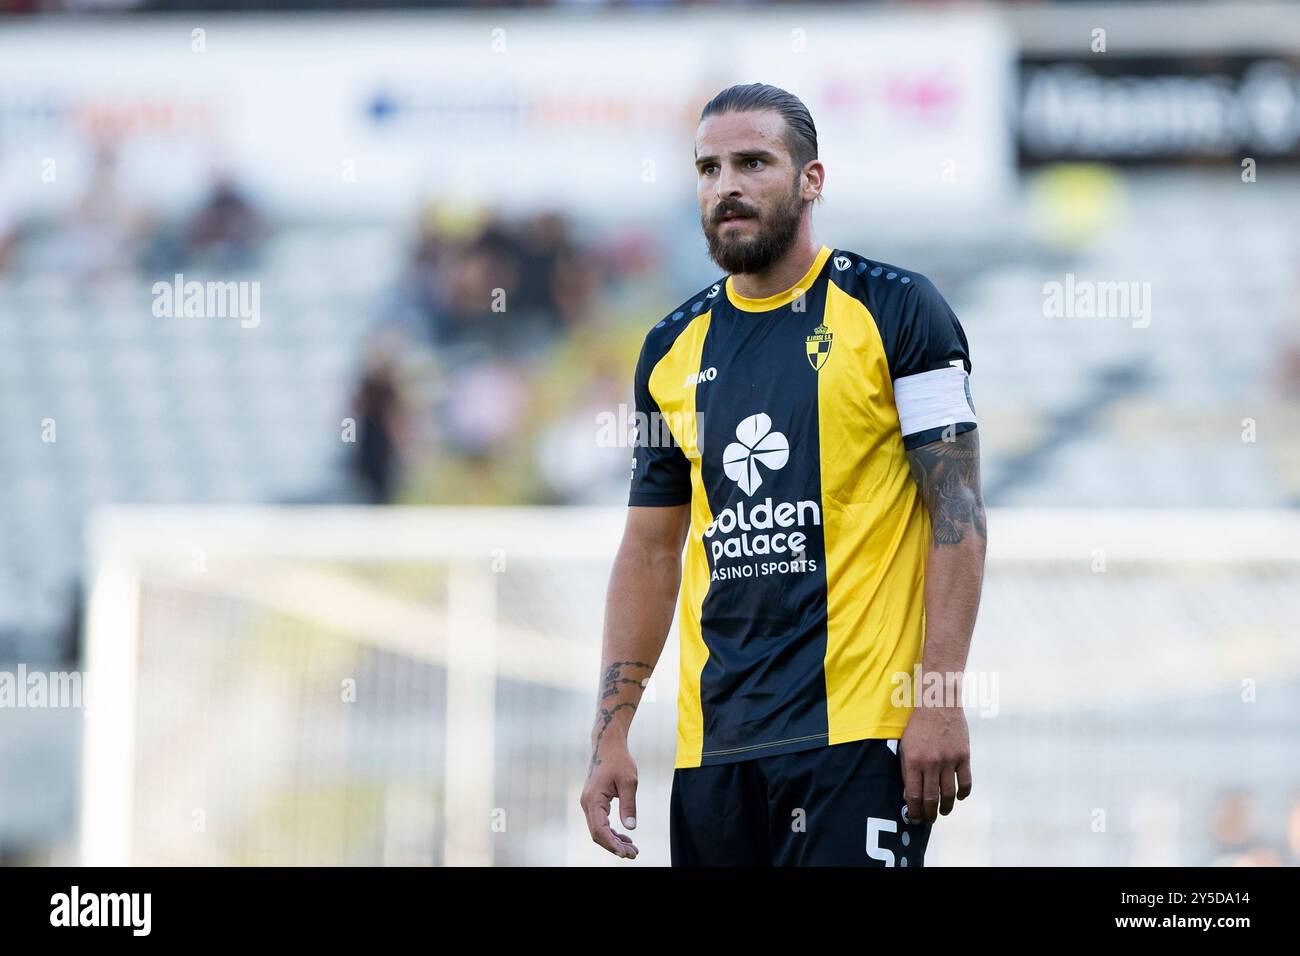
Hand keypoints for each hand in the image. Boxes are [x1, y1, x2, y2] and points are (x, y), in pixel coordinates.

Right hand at [579, 738, 639, 859]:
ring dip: (614, 840)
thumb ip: (629, 805)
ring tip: (632, 849)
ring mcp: (589, 803)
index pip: (599, 830)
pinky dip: (612, 831)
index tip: (625, 853)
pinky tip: (625, 837)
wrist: (607, 745)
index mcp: (593, 800)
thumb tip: (631, 827)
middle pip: (598, 833)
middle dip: (614, 846)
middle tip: (634, 854)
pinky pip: (600, 822)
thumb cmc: (619, 760)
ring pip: (599, 830)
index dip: (611, 844)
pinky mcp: (594, 802)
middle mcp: (587, 804)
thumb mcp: (628, 781)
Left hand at [899, 705, 971, 823]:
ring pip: (949, 794)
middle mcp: (931, 763)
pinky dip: (963, 793)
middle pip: (931, 798)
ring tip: (943, 812)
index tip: (915, 819)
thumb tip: (910, 795)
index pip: (913, 795)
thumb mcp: (905, 745)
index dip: (914, 811)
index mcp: (913, 760)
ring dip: (946, 807)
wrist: (938, 703)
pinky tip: (959, 797)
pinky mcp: (964, 756)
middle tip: (928, 820)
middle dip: (929, 814)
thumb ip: (906, 769)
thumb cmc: (918, 725)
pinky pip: (966, 782)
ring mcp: (949, 760)